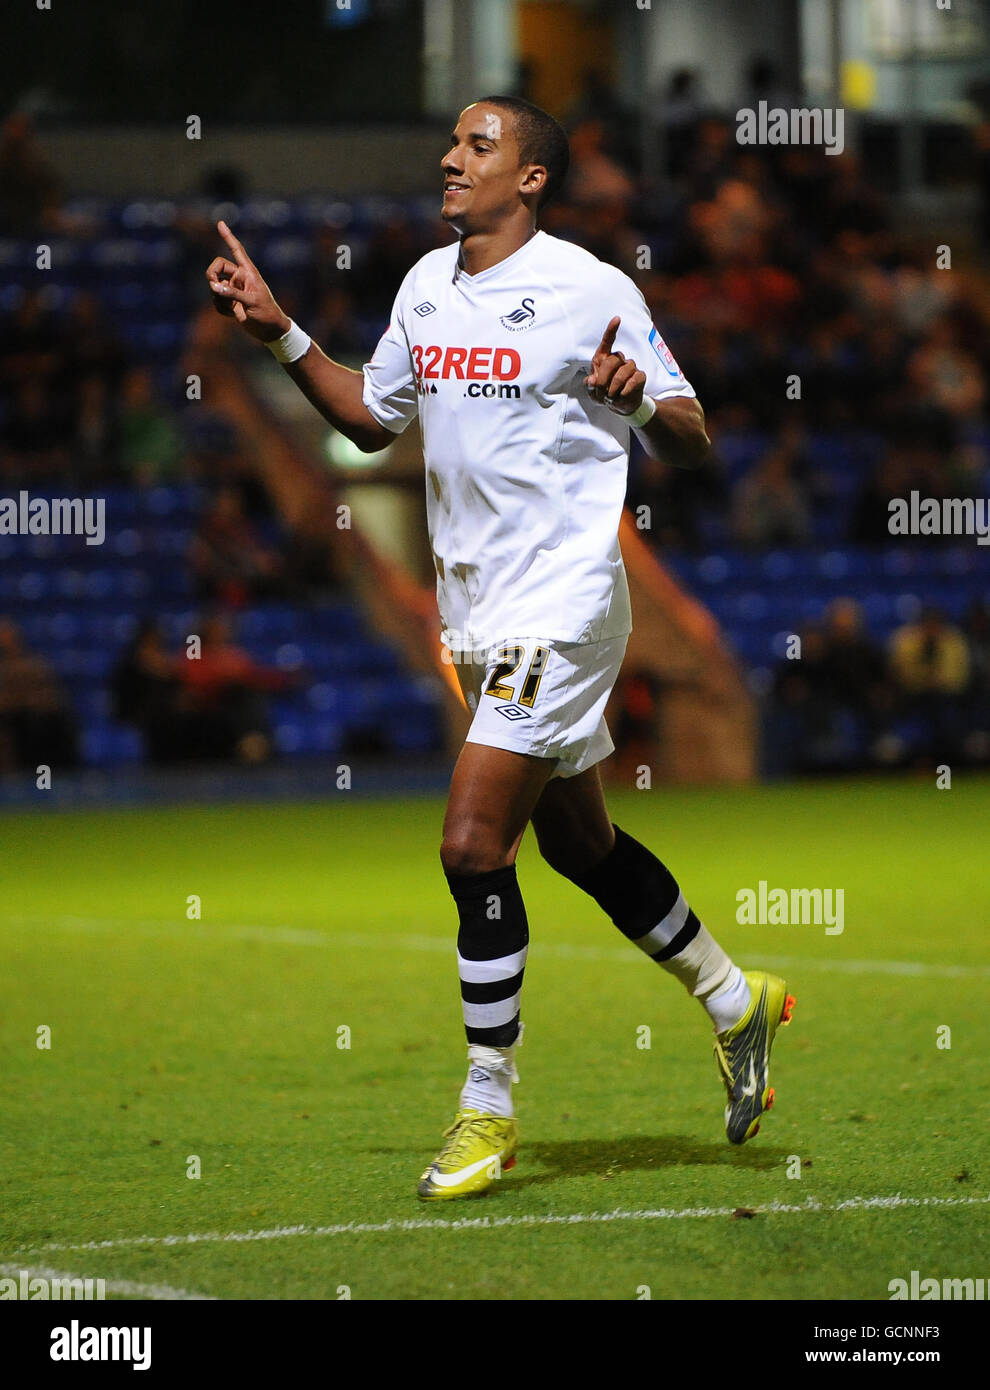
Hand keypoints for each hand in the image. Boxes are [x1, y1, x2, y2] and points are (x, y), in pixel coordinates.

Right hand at [205, 221, 290, 342]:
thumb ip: (232, 294)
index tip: (220, 223)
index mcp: (248, 272)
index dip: (228, 237)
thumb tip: (213, 286)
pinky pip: (216, 300)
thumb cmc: (267, 313)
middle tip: (214, 287)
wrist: (269, 331)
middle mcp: (239, 278)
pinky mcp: (229, 302)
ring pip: (214, 287)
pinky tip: (232, 315)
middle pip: (216, 268)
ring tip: (232, 309)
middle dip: (211, 277)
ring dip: (218, 298)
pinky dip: (220, 308)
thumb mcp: (251, 302)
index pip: (236, 250)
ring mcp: (233, 289)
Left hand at [584, 315, 646, 415]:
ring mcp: (630, 366)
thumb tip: (592, 380)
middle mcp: (618, 359)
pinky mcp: (640, 376)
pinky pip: (633, 380)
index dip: (612, 330)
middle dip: (603, 380)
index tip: (617, 319)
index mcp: (603, 359)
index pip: (607, 341)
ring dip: (613, 388)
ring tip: (610, 398)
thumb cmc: (604, 394)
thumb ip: (590, 385)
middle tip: (601, 394)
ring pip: (623, 372)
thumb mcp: (592, 392)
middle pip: (612, 361)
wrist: (621, 406)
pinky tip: (621, 397)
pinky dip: (624, 392)